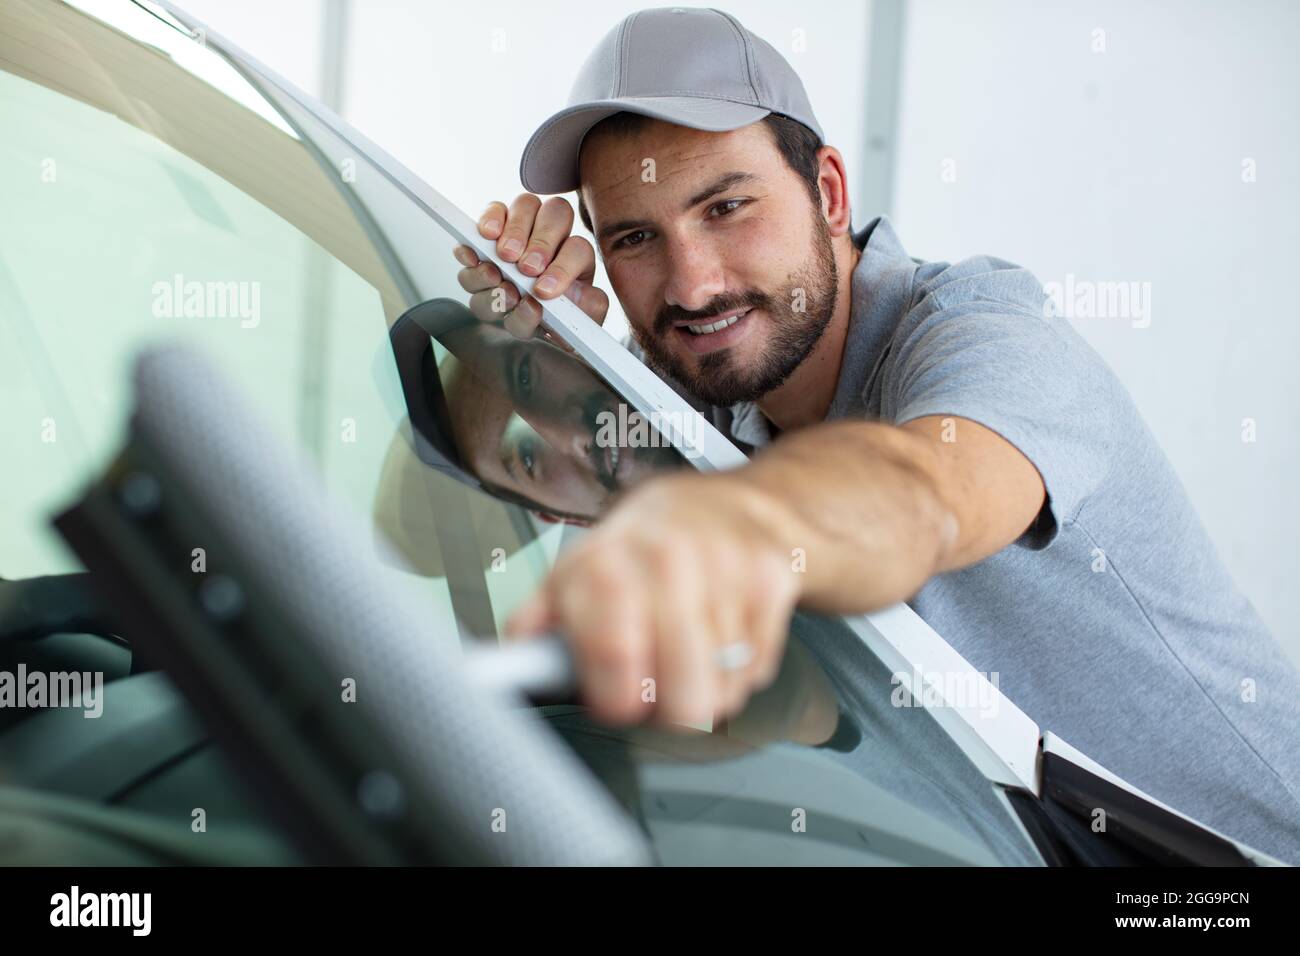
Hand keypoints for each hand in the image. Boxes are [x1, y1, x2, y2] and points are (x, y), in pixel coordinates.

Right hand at [453, 194, 609, 338]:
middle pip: (553, 214)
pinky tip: (475, 250)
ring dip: (511, 234)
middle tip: (524, 270)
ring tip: (498, 268)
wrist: (527, 323)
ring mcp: (523, 227)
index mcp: (576, 258)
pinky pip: (491, 213)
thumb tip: (577, 294)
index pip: (577, 250)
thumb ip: (586, 311)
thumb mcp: (576, 324)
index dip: (562, 268)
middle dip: (539, 244)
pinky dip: (484, 226)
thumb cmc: (553, 321)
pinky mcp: (493, 228)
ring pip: (523, 207)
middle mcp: (553, 235)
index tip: (543, 291)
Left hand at [505, 472, 802, 727]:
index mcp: (605, 562)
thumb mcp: (576, 571)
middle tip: (654, 684)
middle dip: (665, 710)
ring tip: (687, 652)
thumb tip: (507, 665)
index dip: (614, 700)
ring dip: (704, 688)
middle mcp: (666, 561)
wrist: (729, 505)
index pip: (612, 657)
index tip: (613, 701)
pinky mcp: (771, 583)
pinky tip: (721, 636)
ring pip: (722, 693)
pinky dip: (738, 669)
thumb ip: (537, 622)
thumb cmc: (645, 546)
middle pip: (682, 701)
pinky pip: (756, 672)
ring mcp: (725, 571)